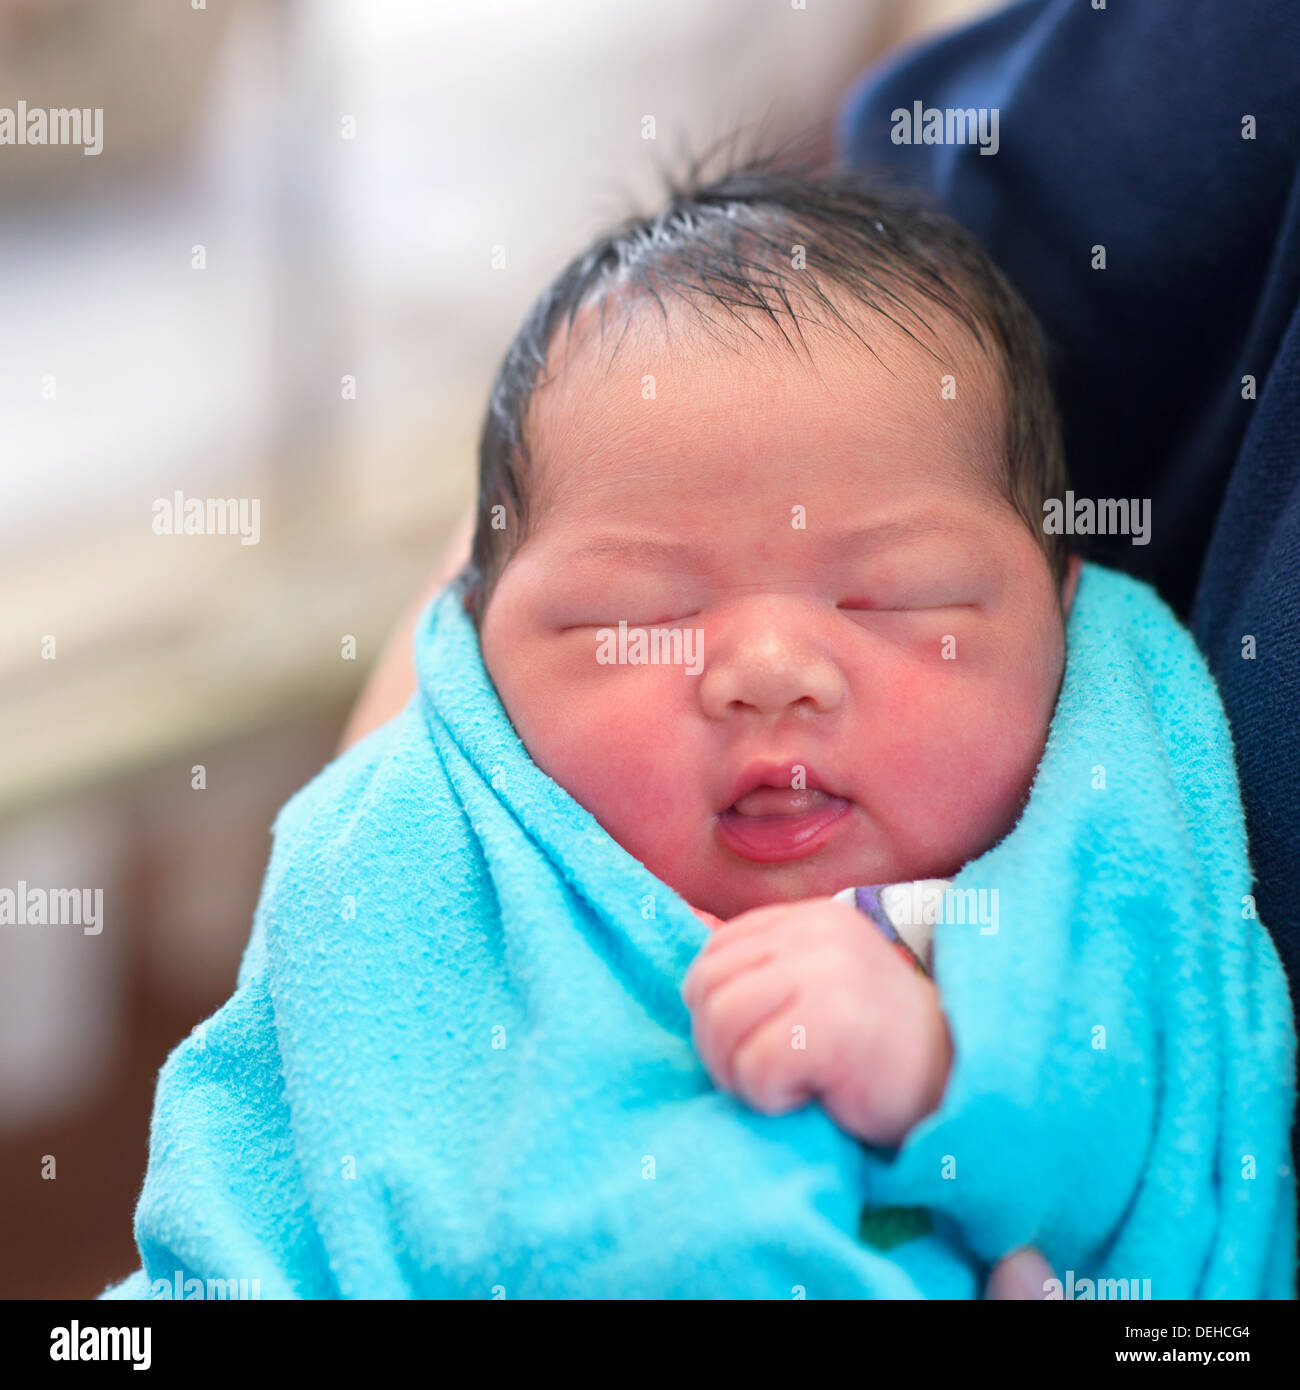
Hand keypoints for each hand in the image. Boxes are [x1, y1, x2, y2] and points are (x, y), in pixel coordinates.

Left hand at [681, 897, 952, 1147]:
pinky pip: (755, 1065)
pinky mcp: (836, 1024)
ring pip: (722, 1020)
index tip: (752, 1040)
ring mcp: (829, 974)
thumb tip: (688, 932)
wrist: (959, 1087)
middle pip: (707, 985)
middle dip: (716, 1043)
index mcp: (810, 919)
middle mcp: (818, 934)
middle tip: (758, 1074)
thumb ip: (760, 963)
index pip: (713, 952)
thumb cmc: (877, 1049)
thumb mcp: (815, 987)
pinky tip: (807, 1095)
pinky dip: (769, 1096)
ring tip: (780, 1085)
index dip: (713, 1007)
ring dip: (737, 1072)